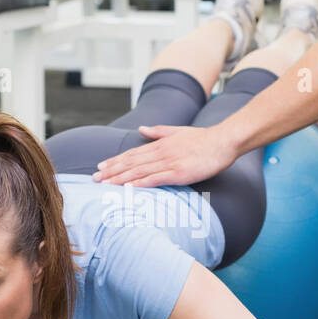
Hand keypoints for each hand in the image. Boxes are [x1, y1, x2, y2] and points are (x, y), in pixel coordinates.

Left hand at [92, 124, 235, 188]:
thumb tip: (142, 129)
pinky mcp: (178, 173)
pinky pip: (156, 179)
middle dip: (112, 171)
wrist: (222, 142)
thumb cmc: (202, 139)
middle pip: (131, 163)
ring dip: (121, 178)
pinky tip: (129, 188)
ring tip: (105, 184)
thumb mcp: (177, 131)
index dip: (115, 161)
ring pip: (139, 171)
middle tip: (95, 178)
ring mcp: (169, 163)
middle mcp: (161, 153)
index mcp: (160, 144)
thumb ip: (158, 132)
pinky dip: (141, 184)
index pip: (132, 154)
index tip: (101, 166)